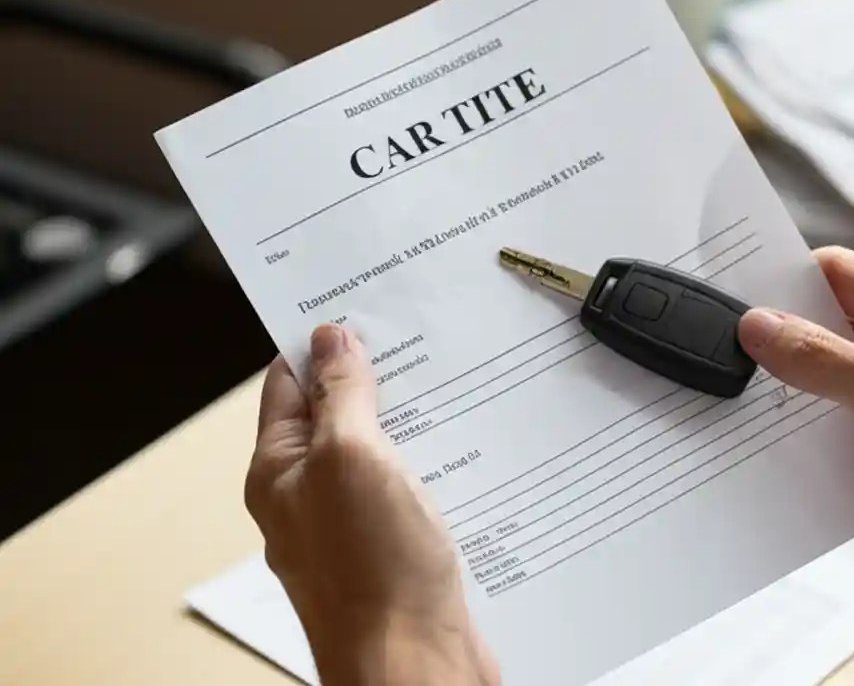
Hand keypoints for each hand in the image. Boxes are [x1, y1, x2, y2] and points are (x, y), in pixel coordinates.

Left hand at [248, 324, 497, 685]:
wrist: (414, 665)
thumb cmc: (373, 575)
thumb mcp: (351, 459)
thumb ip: (341, 395)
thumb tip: (331, 339)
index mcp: (281, 472)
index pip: (289, 385)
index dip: (320, 342)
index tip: (358, 305)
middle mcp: (312, 498)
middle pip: (338, 416)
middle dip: (377, 378)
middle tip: (419, 336)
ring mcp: (355, 527)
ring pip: (383, 454)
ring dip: (414, 423)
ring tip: (454, 384)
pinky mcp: (398, 552)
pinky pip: (414, 492)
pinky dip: (437, 465)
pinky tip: (471, 448)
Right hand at [737, 247, 853, 653]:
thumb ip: (823, 361)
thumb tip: (761, 327)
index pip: (836, 273)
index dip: (783, 281)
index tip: (731, 298)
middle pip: (819, 327)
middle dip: (774, 343)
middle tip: (722, 354)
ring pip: (815, 383)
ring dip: (782, 397)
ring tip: (732, 404)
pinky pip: (822, 432)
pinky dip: (794, 440)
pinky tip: (762, 450)